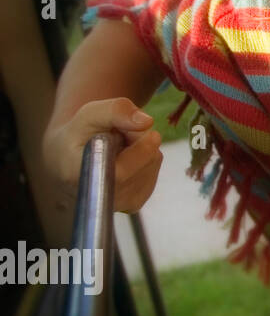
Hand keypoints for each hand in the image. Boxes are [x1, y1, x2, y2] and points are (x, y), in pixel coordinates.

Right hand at [43, 97, 163, 213]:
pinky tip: (126, 159)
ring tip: (118, 146)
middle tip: (119, 132)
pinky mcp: (134, 203)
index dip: (140, 152)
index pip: (121, 173)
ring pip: (152, 164)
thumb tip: (147, 122)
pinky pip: (154, 170)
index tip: (152, 134)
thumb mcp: (90, 114)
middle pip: (143, 164)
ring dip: (143, 148)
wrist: (69, 159)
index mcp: (80, 176)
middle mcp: (100, 197)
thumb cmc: (79, 134)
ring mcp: (119, 204)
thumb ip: (115, 111)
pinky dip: (146, 158)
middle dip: (141, 139)